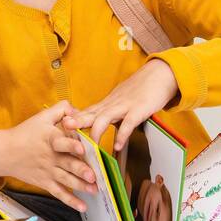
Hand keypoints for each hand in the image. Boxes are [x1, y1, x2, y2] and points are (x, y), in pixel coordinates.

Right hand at [0, 100, 98, 211]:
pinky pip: (59, 193)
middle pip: (67, 164)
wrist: (4, 152)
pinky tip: (82, 206)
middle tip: (93, 176)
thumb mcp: (41, 116)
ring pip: (66, 180)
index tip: (82, 149)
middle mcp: (50, 156)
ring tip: (94, 190)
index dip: (72, 145)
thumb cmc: (24, 133)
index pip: (61, 142)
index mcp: (50, 139)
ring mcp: (48, 171)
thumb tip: (78, 111)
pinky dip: (70, 201)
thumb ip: (62, 109)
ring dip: (81, 186)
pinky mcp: (45, 182)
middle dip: (81, 171)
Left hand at [63, 59, 179, 152]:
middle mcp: (112, 104)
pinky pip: (129, 123)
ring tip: (89, 145)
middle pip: (90, 113)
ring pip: (105, 117)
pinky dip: (122, 134)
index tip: (60, 130)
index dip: (73, 121)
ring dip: (95, 130)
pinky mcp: (139, 109)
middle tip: (63, 129)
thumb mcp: (120, 101)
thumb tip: (97, 128)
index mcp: (106, 104)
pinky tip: (117, 146)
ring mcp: (125, 106)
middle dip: (76, 121)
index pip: (85, 113)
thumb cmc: (140, 90)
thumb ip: (108, 114)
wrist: (160, 74)